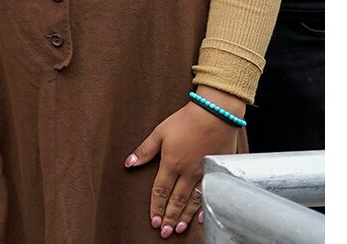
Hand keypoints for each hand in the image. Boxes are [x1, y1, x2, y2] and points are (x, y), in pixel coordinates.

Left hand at [127, 90, 240, 237]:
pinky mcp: (217, 171)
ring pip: (192, 201)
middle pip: (176, 201)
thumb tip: (129, 163)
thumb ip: (145, 150)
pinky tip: (200, 218)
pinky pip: (210, 194)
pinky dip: (204, 208)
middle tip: (163, 232)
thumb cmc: (186, 120)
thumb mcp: (160, 132)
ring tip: (177, 229)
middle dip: (168, 217)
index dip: (155, 207)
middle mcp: (187, 172)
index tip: (152, 220)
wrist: (216, 113)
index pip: (160, 191)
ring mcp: (204, 173)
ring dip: (183, 217)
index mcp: (171, 163)